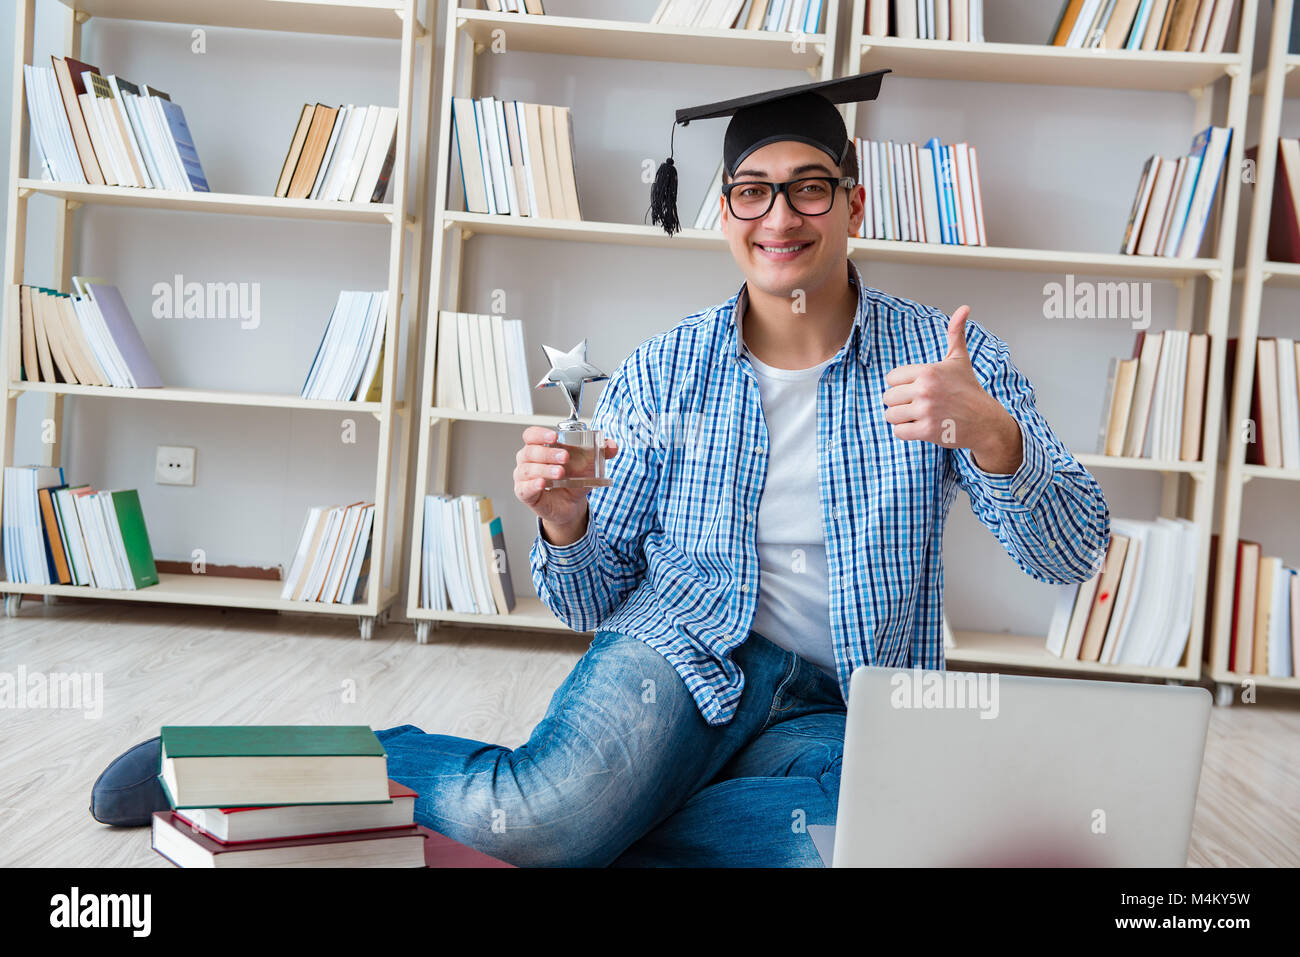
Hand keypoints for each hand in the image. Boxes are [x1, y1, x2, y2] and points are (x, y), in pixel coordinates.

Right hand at [513, 426, 619, 530]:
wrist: (571, 505)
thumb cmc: (573, 480)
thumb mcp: (588, 465)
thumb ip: (601, 452)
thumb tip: (612, 445)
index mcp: (540, 448)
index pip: (531, 435)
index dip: (540, 434)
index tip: (554, 436)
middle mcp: (528, 461)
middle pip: (530, 451)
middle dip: (548, 453)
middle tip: (565, 457)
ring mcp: (524, 477)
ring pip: (527, 469)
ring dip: (545, 469)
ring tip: (560, 473)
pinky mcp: (525, 493)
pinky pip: (524, 488)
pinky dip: (532, 485)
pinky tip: (542, 483)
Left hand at [881, 306, 1022, 473]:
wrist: (986, 421)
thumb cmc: (969, 390)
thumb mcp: (960, 360)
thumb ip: (955, 334)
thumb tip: (964, 308)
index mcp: (928, 371)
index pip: (891, 378)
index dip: (901, 385)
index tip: (917, 389)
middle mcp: (925, 389)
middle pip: (888, 397)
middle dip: (900, 402)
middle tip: (919, 404)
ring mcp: (925, 411)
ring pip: (890, 415)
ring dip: (901, 418)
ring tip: (919, 415)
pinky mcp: (926, 431)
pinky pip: (898, 432)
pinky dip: (905, 432)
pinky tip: (920, 427)